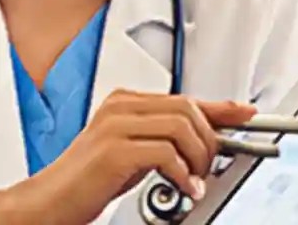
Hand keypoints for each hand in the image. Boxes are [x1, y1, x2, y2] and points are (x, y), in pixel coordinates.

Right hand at [0, 90, 255, 224]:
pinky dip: (182, 173)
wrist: (50, 201)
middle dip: (209, 140)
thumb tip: (204, 140)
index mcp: (125, 102)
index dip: (221, 106)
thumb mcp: (135, 155)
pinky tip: (183, 189)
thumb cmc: (89, 181)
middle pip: (187, 108)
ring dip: (197, 158)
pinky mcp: (113, 150)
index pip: (183, 97)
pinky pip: (166, 153)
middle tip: (207, 168)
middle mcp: (120, 106)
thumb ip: (164, 141)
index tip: (247, 113)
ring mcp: (115, 125)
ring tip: (193, 181)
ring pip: (182, 126)